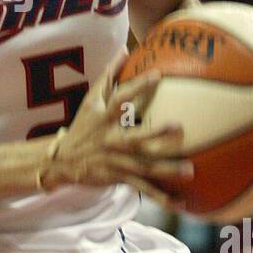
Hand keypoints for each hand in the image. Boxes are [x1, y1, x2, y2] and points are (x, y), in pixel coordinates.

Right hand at [42, 47, 193, 207]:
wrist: (62, 160)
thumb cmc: (82, 126)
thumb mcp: (90, 100)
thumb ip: (108, 75)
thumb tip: (124, 49)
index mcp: (105, 118)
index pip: (121, 99)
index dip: (138, 87)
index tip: (158, 75)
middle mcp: (111, 140)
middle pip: (134, 137)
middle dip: (155, 134)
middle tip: (178, 128)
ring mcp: (116, 161)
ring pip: (143, 167)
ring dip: (166, 169)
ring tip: (190, 171)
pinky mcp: (119, 178)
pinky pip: (143, 188)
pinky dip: (161, 196)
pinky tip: (181, 202)